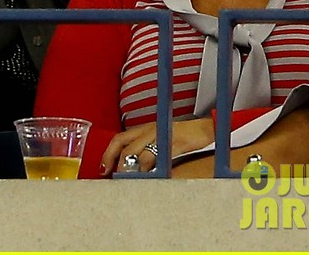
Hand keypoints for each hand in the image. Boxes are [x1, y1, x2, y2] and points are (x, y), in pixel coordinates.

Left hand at [100, 117, 214, 175]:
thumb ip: (146, 150)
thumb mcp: (159, 139)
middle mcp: (150, 130)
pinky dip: (152, 169)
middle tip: (115, 177)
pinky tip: (150, 178)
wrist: (205, 128)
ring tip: (129, 181)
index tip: (103, 168)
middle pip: (126, 148)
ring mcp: (162, 136)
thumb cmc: (183, 135)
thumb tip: (132, 167)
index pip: (119, 139)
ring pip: (140, 154)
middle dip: (118, 164)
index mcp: (144, 129)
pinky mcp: (176, 143)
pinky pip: (160, 157)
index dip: (108, 154)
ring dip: (133, 169)